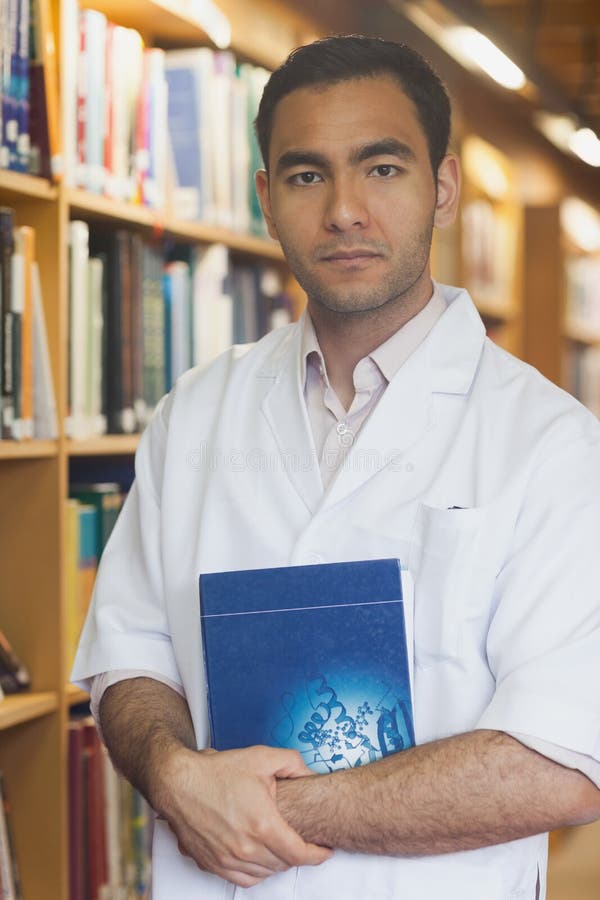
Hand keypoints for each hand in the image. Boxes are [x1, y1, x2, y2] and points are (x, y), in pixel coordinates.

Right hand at [156, 744, 332, 887]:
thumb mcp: (261, 758)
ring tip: (280, 847)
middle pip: (283, 864)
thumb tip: (310, 773)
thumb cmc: (215, 772)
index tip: (324, 850)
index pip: (299, 853)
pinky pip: (243, 879)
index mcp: (263, 825)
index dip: (317, 855)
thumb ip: (292, 763)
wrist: (178, 783)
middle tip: (302, 841)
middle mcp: (246, 848)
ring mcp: (228, 859)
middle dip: (297, 854)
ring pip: (264, 874)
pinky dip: (256, 872)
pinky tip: (258, 858)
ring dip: (276, 864)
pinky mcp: (212, 864)